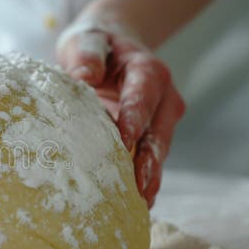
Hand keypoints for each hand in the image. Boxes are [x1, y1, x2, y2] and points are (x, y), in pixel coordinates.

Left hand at [56, 14, 185, 207]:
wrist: (109, 50)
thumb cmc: (93, 46)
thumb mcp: (85, 41)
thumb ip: (85, 55)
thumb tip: (85, 76)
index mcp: (148, 71)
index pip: (142, 97)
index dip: (134, 120)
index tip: (123, 143)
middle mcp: (163, 98)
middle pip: (157, 133)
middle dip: (147, 162)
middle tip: (137, 189)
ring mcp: (162, 121)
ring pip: (157, 153)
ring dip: (148, 180)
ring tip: (137, 206)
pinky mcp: (153, 138)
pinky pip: (150, 162)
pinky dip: (143, 183)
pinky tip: (133, 206)